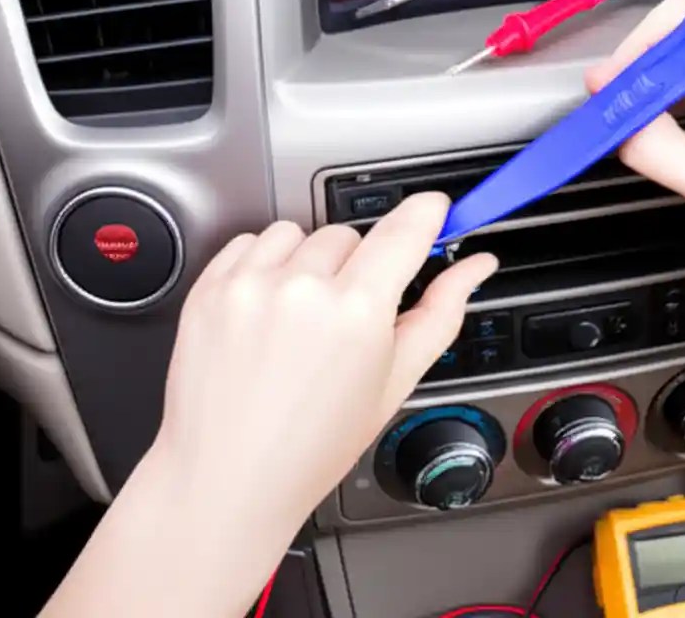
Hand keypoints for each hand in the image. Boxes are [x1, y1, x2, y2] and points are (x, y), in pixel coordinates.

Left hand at [154, 193, 496, 524]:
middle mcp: (302, 289)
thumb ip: (440, 313)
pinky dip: (264, 266)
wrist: (230, 476)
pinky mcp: (209, 288)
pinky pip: (250, 242)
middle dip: (357, 266)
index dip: (425, 214)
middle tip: (346, 318)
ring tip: (301, 317)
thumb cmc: (313, 444)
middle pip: (349, 235)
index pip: (404, 231)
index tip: (432, 208)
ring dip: (307, 262)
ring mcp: (249, 286)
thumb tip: (474, 267)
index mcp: (357, 313)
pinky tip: (268, 313)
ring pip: (298, 234)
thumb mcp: (394, 382)